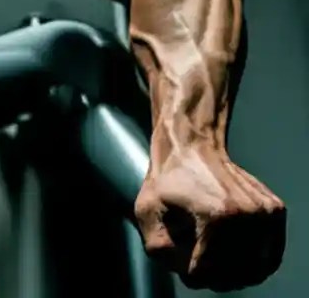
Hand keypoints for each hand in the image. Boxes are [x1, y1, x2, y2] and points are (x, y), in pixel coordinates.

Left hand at [134, 147, 285, 291]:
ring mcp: (266, 214)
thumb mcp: (147, 210)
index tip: (181, 262)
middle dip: (212, 276)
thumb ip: (158, 246)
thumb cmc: (167, 178)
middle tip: (197, 264)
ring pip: (255, 268)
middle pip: (234, 273)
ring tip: (213, 259)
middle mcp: (248, 216)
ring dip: (234, 272)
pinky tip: (233, 254)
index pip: (206, 271)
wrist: (193, 146)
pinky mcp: (276, 212)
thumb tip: (182, 269)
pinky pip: (270, 255)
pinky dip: (254, 262)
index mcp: (218, 216)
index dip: (189, 273)